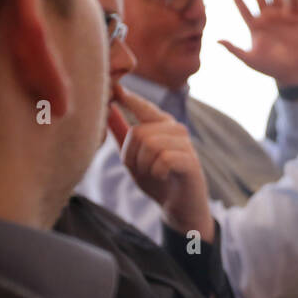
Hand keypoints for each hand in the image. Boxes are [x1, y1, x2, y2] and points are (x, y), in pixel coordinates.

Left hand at [108, 84, 214, 241]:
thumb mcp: (135, 157)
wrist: (180, 206)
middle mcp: (175, 128)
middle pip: (139, 133)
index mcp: (161, 124)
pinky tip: (164, 177)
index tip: (117, 91)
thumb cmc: (158, 180)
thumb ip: (122, 135)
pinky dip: (158, 173)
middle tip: (142, 171)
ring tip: (154, 174)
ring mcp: (185, 143)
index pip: (142, 106)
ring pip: (150, 145)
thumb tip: (107, 110)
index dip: (129, 99)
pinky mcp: (191, 160)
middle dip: (133, 157)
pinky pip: (164, 160)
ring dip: (145, 167)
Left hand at [218, 0, 297, 87]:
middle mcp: (268, 18)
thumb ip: (234, 50)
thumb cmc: (272, 68)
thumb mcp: (251, 60)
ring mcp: (283, 17)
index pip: (242, 6)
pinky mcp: (297, 19)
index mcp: (255, 26)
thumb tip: (216, 40)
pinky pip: (294, 2)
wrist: (296, 73)